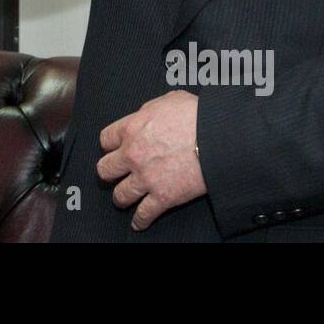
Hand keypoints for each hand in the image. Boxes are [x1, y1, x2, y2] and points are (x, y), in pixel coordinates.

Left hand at [96, 91, 206, 230]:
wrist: (217, 138)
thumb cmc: (197, 115)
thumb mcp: (169, 100)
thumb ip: (151, 110)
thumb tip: (149, 114)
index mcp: (132, 128)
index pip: (106, 139)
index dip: (110, 145)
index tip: (114, 149)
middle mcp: (133, 154)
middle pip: (105, 169)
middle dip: (109, 172)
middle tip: (115, 174)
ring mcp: (146, 178)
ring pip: (120, 195)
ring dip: (121, 198)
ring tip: (123, 198)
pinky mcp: (162, 197)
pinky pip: (143, 214)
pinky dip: (140, 221)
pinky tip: (138, 222)